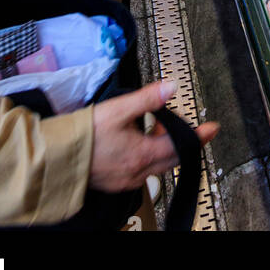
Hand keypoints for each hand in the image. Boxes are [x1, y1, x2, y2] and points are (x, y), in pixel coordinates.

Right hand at [90, 80, 218, 193]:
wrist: (57, 156)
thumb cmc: (84, 134)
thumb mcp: (118, 109)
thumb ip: (147, 99)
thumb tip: (170, 87)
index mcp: (141, 155)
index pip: (180, 145)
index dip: (198, 135)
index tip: (212, 128)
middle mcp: (137, 172)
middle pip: (172, 158)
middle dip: (181, 140)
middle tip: (183, 123)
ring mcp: (127, 180)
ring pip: (158, 165)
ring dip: (164, 147)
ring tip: (156, 126)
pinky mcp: (116, 182)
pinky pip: (143, 171)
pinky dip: (149, 156)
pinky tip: (139, 142)